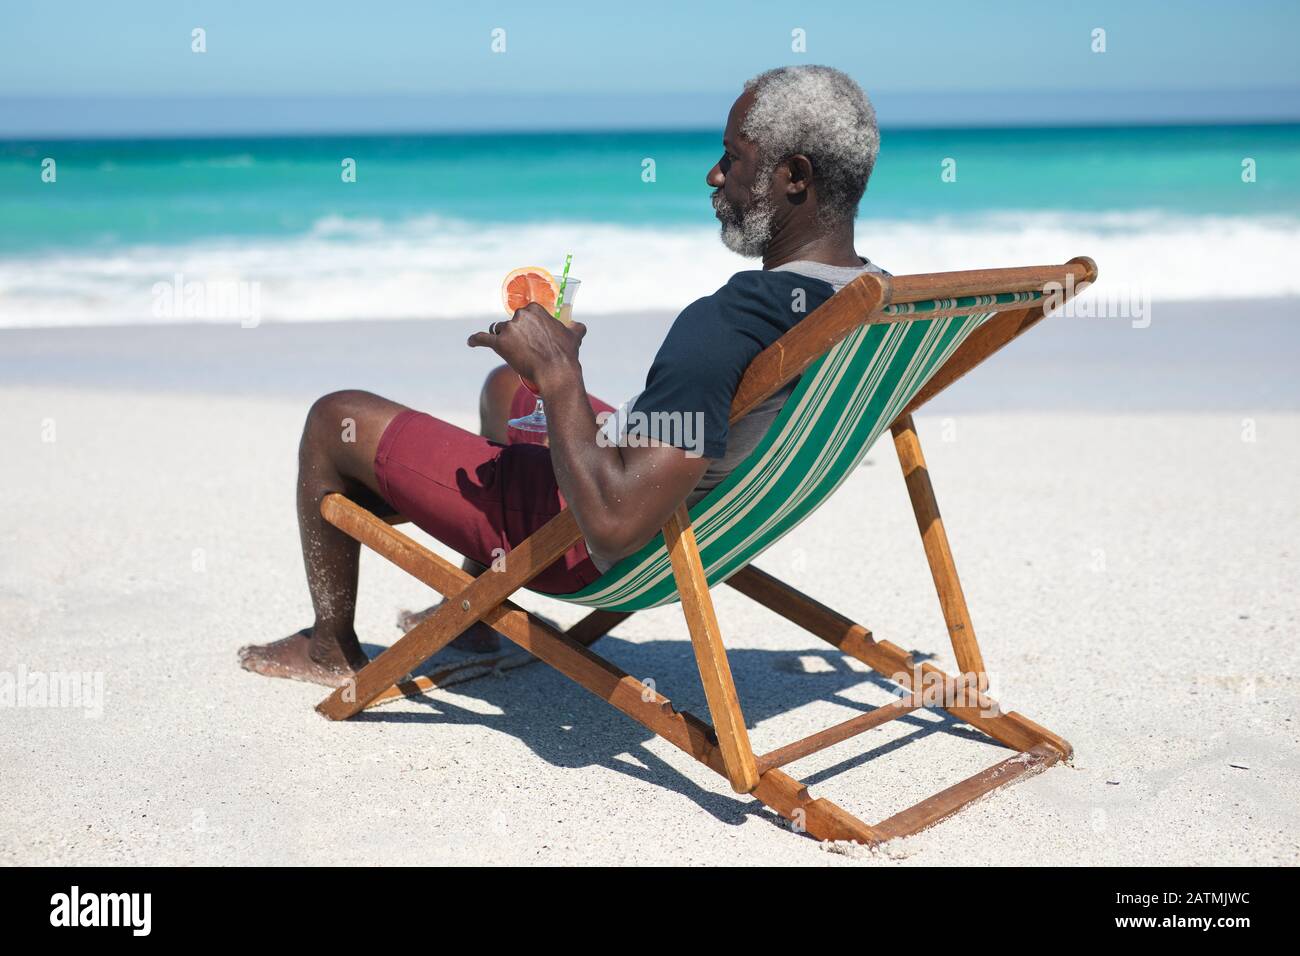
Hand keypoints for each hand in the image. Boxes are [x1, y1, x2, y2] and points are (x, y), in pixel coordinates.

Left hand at [468, 302, 586, 394]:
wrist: (556, 372)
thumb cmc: (565, 354)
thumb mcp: (574, 335)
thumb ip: (575, 326)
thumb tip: (579, 325)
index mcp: (535, 309)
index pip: (525, 313)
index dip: (527, 325)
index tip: (530, 334)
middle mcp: (520, 315)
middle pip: (511, 322)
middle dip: (515, 333)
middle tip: (524, 348)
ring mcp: (508, 329)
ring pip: (498, 331)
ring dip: (502, 339)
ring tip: (510, 352)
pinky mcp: (499, 344)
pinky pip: (482, 338)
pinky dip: (475, 340)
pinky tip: (471, 342)